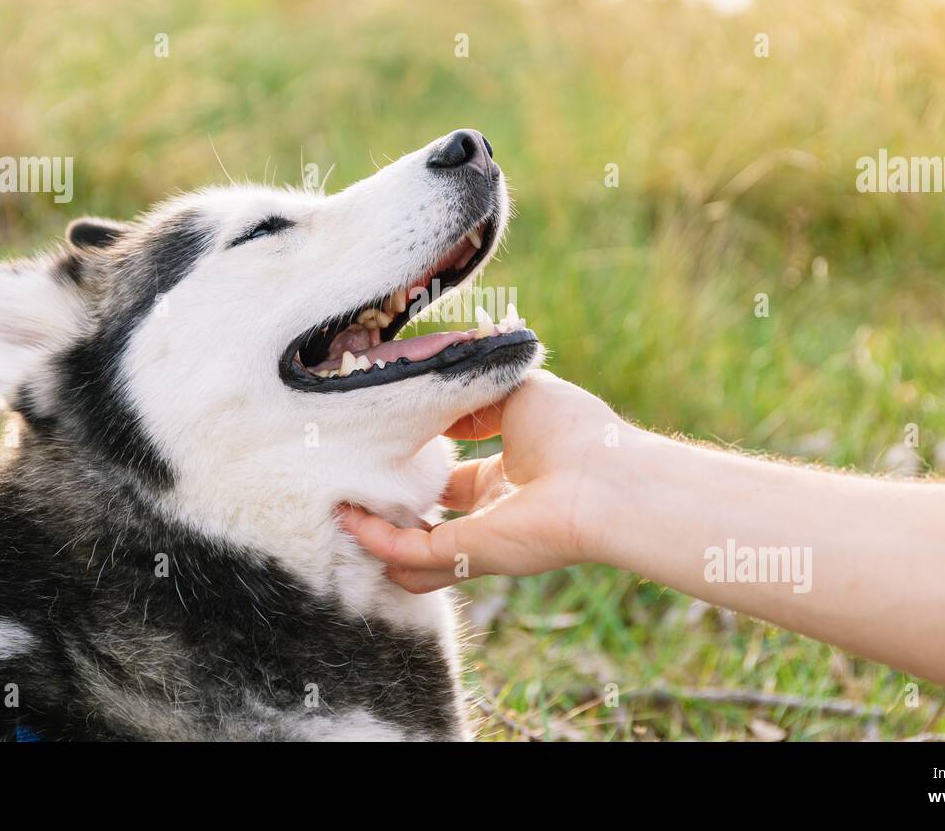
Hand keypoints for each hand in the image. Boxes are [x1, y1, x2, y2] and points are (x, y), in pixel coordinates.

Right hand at [338, 369, 638, 591]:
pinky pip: (413, 551)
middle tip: (354, 488)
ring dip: (378, 534)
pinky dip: (379, 540)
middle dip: (396, 508)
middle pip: (433, 516)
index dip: (424, 465)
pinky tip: (349, 521)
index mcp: (511, 471)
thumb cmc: (575, 431)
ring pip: (416, 545)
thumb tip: (438, 393)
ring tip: (338, 516)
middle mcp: (493, 508)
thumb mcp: (517, 392)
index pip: (457, 475)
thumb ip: (474, 396)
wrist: (605, 480)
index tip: (389, 447)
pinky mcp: (471, 552)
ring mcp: (481, 535)